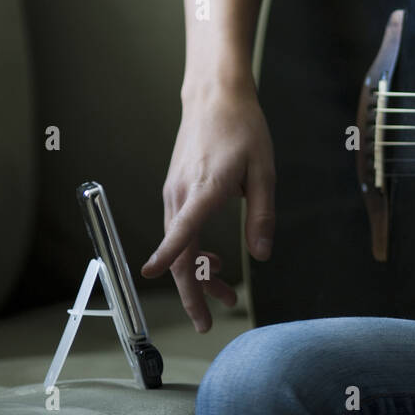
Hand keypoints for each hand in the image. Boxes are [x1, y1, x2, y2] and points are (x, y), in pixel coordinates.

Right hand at [140, 74, 275, 331]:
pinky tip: (212, 257)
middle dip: (193, 290)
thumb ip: (261, 216)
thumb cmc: (242, 128)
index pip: (181, 230)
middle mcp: (181, 193)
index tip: (150, 277)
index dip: (167, 257)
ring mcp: (174, 190)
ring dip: (196, 272)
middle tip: (211, 319)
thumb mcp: (264, 171)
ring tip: (224, 290)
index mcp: (205, 189)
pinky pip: (178, 228)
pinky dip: (191, 250)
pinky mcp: (175, 188)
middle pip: (178, 252)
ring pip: (178, 243)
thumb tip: (261, 255)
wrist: (215, 96)